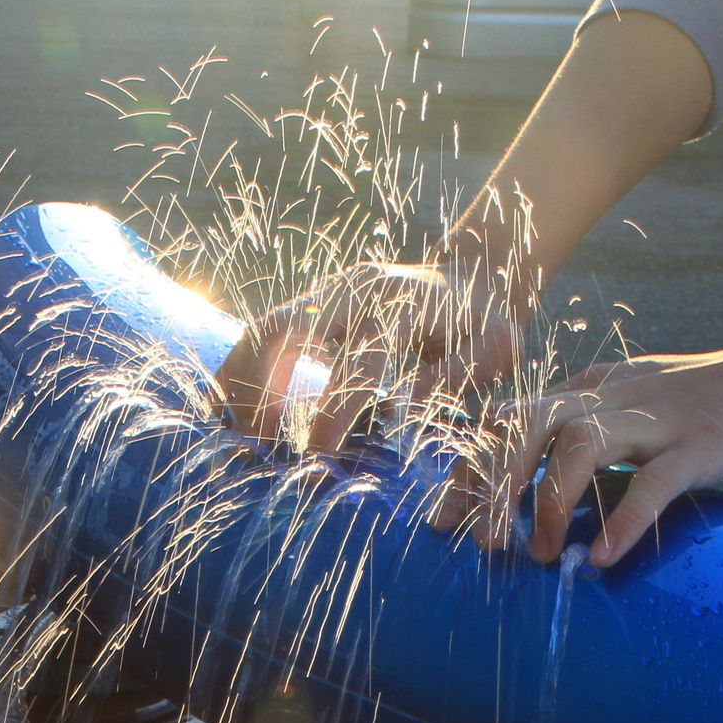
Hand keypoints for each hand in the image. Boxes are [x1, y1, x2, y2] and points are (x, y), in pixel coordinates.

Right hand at [221, 260, 523, 456]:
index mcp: (401, 303)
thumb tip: (398, 414)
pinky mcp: (317, 299)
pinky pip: (269, 327)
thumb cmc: (484, 320)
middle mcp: (357, 289)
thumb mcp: (492, 348)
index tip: (318, 453)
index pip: (358, 360)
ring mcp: (331, 289)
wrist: (475, 269)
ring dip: (242, 376)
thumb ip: (450, 378)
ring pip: (268, 324)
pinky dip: (245, 364)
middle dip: (264, 386)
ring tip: (230, 429)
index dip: (336, 408)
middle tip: (254, 444)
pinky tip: (229, 404)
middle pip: (290, 328)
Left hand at [432, 338, 722, 566]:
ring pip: (579, 448)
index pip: (511, 419)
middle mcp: (616, 396)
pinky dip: (624, 521)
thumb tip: (546, 489)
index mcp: (594, 390)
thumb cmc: (718, 404)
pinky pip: (655, 482)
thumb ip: (594, 437)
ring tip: (540, 556)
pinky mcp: (705, 442)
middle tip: (478, 543)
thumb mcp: (641, 409)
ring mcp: (660, 417)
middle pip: (528, 425)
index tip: (442, 518)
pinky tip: (601, 560)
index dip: (470, 467)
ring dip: (550, 504)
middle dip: (492, 485)